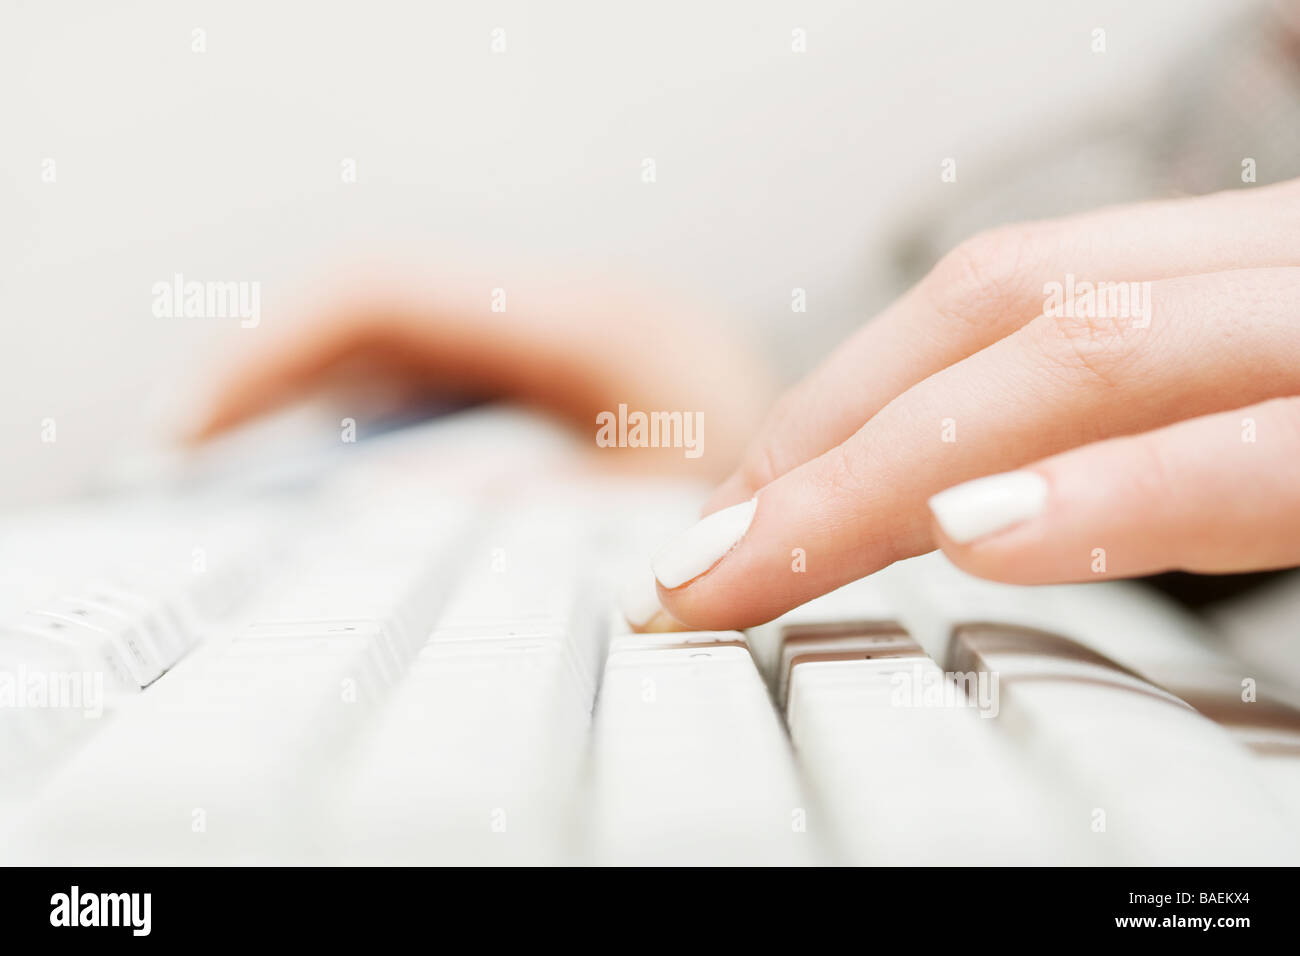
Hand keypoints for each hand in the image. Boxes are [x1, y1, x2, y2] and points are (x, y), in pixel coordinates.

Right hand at [185, 276, 772, 478]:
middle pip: (379, 315)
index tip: (198, 422)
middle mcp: (568, 316)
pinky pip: (449, 371)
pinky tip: (352, 462)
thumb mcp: (642, 517)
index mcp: (583, 326)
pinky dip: (381, 407)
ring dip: (322, 390)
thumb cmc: (774, 492)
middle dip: (278, 369)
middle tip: (199, 441)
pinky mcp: (572, 374)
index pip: (381, 301)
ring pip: (409, 342)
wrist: (845, 480)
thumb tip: (388, 511)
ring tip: (249, 455)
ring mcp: (569, 340)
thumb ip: (519, 516)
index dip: (272, 353)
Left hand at [653, 178, 1299, 629]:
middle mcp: (1273, 277)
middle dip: (820, 441)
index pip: (999, 304)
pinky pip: (1260, 452)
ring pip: (1090, 356)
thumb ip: (1139, 436)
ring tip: (753, 557)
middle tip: (690, 565)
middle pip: (1004, 314)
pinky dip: (1116, 491)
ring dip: (895, 462)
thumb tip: (970, 500)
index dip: (838, 407)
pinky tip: (980, 529)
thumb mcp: (1265, 418)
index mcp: (1232, 277)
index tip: (724, 520)